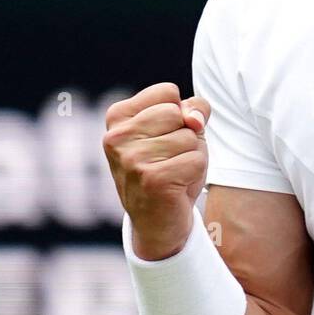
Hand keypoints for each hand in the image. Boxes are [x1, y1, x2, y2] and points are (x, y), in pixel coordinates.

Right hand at [103, 82, 209, 259]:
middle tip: (170, 160)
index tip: (163, 138)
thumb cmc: (169, 169)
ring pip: (189, 138)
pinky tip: (177, 187)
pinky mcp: (151, 179)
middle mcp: (117, 137)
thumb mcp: (179, 130)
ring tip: (173, 173)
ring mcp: (131, 159)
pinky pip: (196, 160)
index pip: (168, 92)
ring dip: (192, 156)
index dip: (179, 115)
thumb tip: (195, 118)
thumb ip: (191, 111)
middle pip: (178, 113)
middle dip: (186, 136)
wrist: (157, 222)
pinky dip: (195, 174)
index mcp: (118, 116)